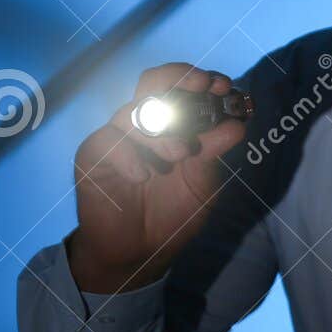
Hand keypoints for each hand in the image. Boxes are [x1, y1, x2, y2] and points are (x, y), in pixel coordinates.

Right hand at [67, 63, 248, 292]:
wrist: (141, 252)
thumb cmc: (173, 213)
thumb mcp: (202, 184)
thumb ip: (214, 153)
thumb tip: (238, 125)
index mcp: (173, 126)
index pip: (183, 88)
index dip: (201, 81)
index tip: (223, 85)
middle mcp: (144, 125)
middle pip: (153, 83)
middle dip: (179, 79)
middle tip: (201, 86)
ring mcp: (118, 137)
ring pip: (135, 113)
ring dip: (162, 130)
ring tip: (179, 154)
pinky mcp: (93, 156)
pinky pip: (109, 141)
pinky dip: (130, 156)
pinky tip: (143, 176)